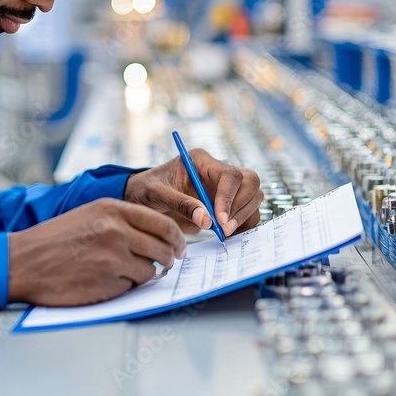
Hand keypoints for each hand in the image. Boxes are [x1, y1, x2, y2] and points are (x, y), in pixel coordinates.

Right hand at [7, 198, 186, 305]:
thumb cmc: (53, 240)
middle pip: (164, 247)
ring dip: (145, 274)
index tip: (180, 246)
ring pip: (151, 270)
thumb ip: (122, 221)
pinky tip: (107, 281)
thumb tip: (157, 236)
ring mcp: (113, 258)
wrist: (23, 262)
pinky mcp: (108, 283)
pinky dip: (126, 287)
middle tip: (167, 263)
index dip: (177, 238)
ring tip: (125, 272)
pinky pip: (132, 287)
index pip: (163, 223)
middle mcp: (116, 230)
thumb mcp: (89, 215)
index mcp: (112, 210)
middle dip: (169, 258)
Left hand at [123, 151, 262, 235]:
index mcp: (201, 161)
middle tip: (223, 229)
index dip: (228, 198)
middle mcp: (217, 172)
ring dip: (244, 217)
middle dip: (241, 207)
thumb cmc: (146, 190)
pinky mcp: (227, 204)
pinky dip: (243, 225)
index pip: (229, 175)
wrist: (142, 199)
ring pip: (253, 197)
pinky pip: (247, 213)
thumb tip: (207, 221)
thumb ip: (180, 204)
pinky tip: (227, 235)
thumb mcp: (157, 195)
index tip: (219, 220)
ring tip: (223, 233)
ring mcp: (224, 188)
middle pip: (250, 183)